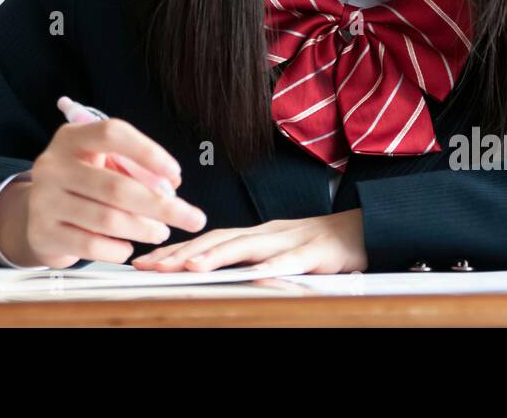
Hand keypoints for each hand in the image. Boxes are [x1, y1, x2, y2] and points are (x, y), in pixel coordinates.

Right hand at [0, 118, 207, 267]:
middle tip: (193, 218)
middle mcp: (53, 165)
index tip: (177, 175)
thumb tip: (170, 189)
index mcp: (72, 138)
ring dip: (143, 229)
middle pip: (116, 186)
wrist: (36, 210)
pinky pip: (91, 246)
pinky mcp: (43, 233)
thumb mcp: (104, 163)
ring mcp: (44, 200)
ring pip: (107, 219)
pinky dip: (118, 249)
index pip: (113, 134)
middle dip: (161, 206)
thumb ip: (136, 170)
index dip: (149, 152)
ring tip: (161, 231)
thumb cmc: (84, 182)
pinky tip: (127, 246)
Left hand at [131, 209, 367, 274]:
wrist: (361, 231)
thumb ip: (243, 259)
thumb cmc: (314, 246)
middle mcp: (266, 233)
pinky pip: (292, 261)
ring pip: (248, 247)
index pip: (206, 240)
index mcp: (253, 235)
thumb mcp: (273, 252)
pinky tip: (257, 275)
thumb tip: (202, 270)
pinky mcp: (316, 253)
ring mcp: (290, 240)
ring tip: (190, 268)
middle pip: (218, 240)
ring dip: (217, 257)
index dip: (175, 249)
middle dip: (182, 252)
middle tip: (152, 266)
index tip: (145, 261)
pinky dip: (274, 268)